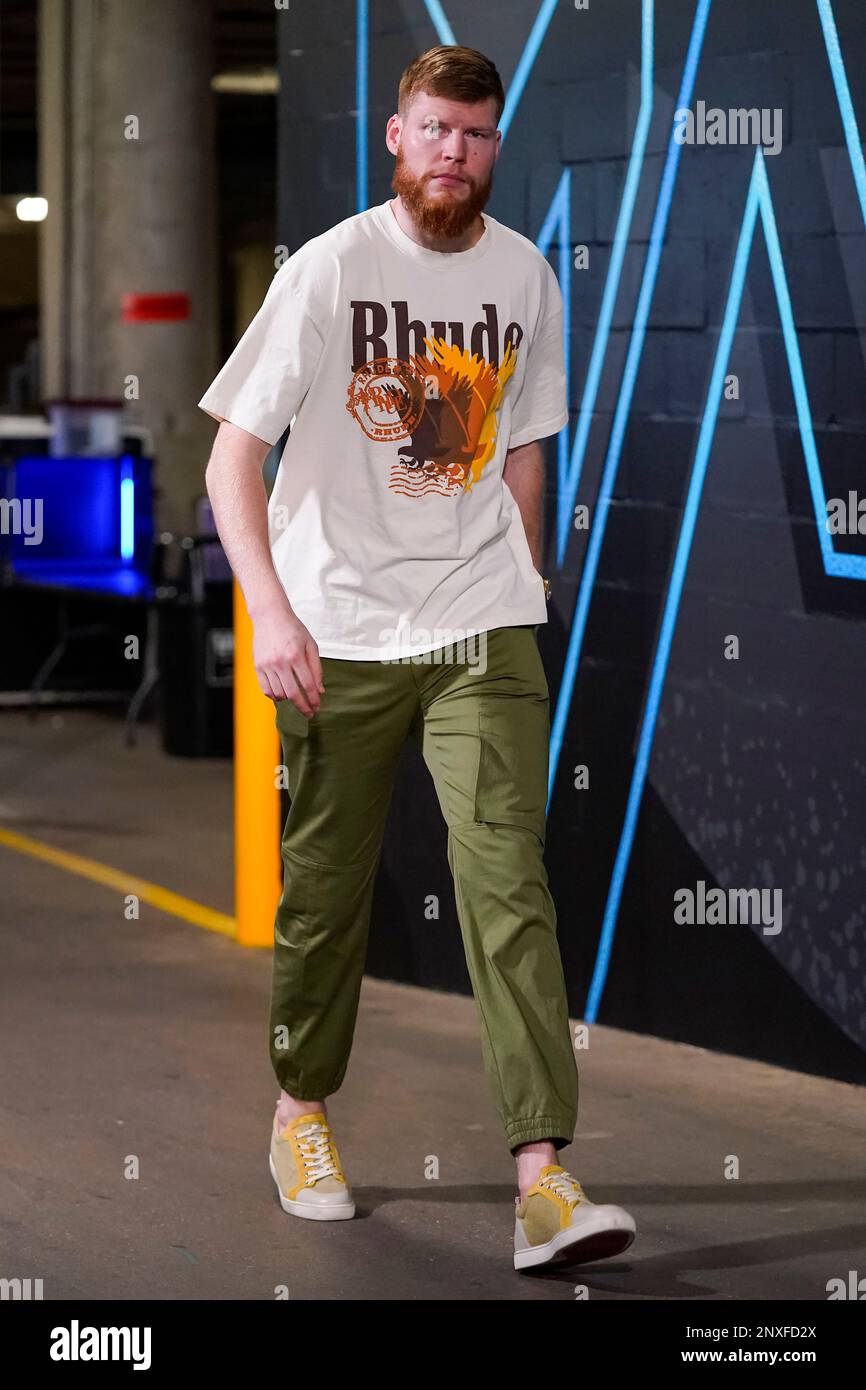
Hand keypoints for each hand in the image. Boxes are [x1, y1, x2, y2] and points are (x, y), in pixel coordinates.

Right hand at [252, 600, 324, 715]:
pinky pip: (266, 689)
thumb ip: (316, 668)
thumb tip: (320, 690)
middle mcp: (280, 662)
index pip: (308, 685)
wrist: (269, 616)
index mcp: (296, 655)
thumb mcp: (310, 644)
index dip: (314, 699)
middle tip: (309, 713)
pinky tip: (282, 694)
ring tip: (296, 698)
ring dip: (289, 700)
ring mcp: (267, 665)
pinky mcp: (257, 666)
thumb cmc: (293, 629)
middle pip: (293, 694)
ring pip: (279, 694)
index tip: (317, 707)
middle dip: (303, 706)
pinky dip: (275, 695)